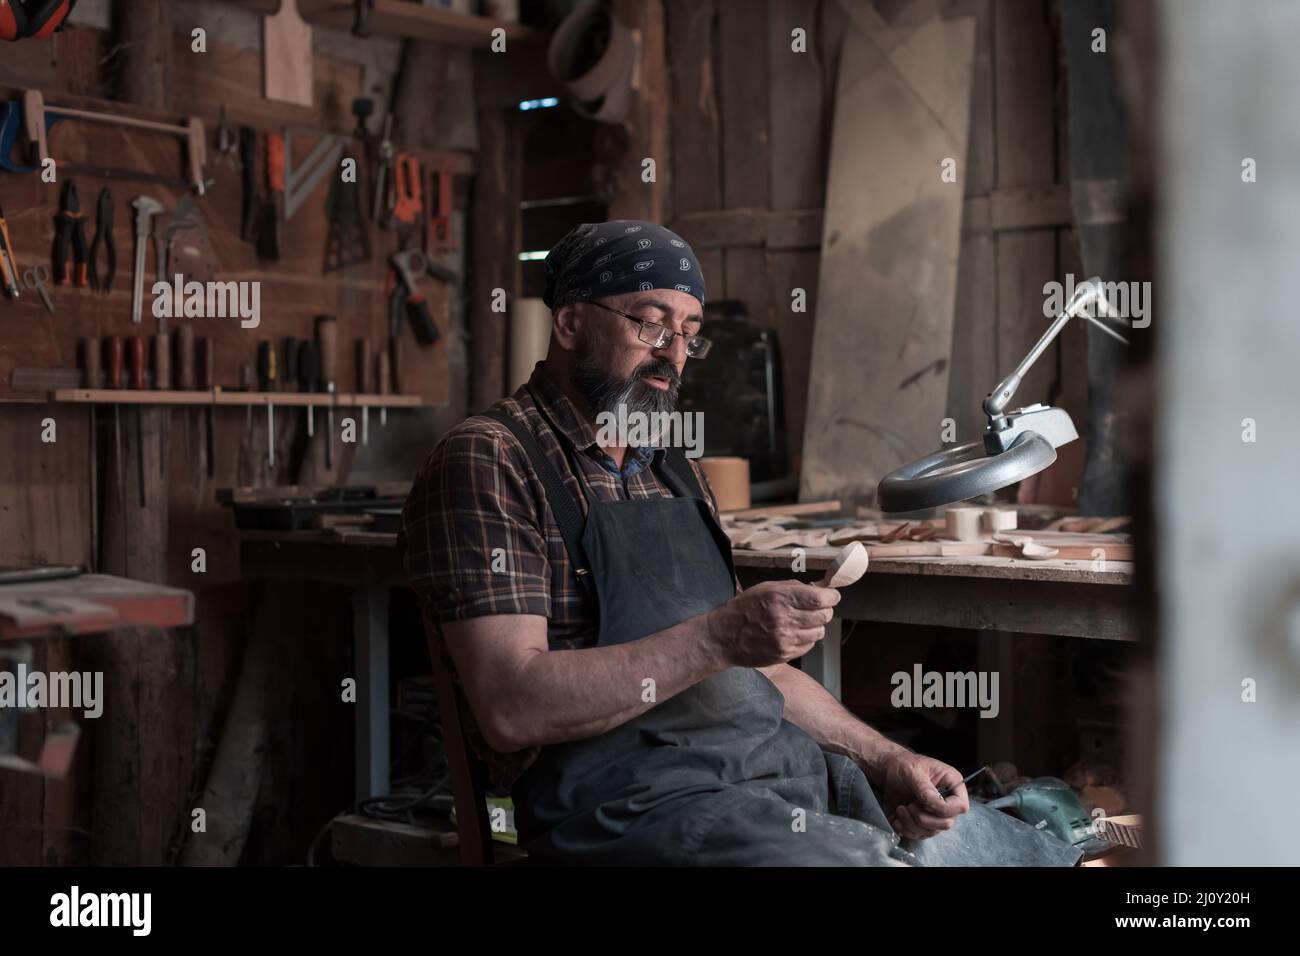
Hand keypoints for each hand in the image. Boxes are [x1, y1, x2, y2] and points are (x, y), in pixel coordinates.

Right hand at [705, 580, 839, 667]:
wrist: (723, 637)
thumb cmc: (745, 608)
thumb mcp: (766, 588)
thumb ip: (794, 588)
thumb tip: (821, 588)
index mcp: (780, 598)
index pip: (820, 598)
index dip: (831, 596)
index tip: (832, 595)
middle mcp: (784, 619)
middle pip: (824, 615)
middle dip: (824, 610)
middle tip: (816, 607)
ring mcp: (785, 639)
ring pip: (820, 632)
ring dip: (815, 625)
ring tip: (801, 621)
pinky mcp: (785, 654)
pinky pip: (809, 645)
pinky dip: (806, 638)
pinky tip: (792, 633)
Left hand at [880, 752, 969, 839]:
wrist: (888, 771)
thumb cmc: (903, 765)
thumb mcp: (914, 773)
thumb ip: (926, 790)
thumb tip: (936, 805)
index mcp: (951, 783)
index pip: (960, 805)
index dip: (944, 809)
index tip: (924, 803)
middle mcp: (947, 800)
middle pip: (946, 823)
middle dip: (923, 818)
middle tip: (909, 806)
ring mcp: (935, 813)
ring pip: (931, 831)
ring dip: (912, 823)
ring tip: (900, 809)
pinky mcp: (923, 821)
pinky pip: (919, 834)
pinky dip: (906, 829)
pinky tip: (897, 818)